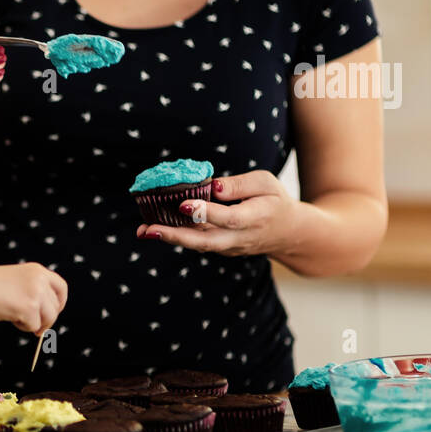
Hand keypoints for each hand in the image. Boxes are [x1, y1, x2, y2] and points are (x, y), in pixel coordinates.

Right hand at [0, 262, 67, 333]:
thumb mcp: (17, 280)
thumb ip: (32, 290)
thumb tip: (46, 315)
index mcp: (38, 271)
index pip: (61, 288)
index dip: (60, 303)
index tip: (53, 312)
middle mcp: (40, 280)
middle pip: (55, 307)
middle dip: (46, 319)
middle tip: (35, 327)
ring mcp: (36, 294)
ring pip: (48, 319)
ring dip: (34, 324)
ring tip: (16, 318)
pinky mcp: (29, 308)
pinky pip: (33, 326)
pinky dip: (22, 326)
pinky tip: (9, 316)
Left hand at [135, 171, 297, 256]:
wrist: (287, 233)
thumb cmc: (274, 201)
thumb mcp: (265, 183)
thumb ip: (238, 184)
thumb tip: (210, 186)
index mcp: (256, 217)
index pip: (229, 218)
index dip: (205, 213)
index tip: (184, 205)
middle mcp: (240, 237)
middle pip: (207, 241)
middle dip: (176, 236)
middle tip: (148, 229)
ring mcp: (229, 247)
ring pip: (198, 245)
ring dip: (170, 239)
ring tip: (143, 230)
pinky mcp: (221, 248)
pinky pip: (198, 243)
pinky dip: (177, 236)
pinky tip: (155, 228)